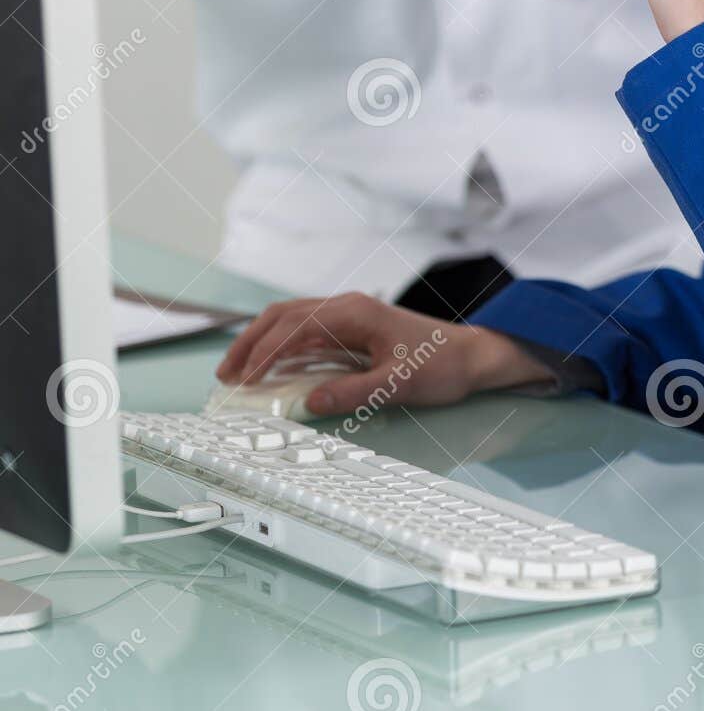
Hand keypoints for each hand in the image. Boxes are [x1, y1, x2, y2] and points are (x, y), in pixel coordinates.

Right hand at [215, 293, 553, 415]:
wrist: (469, 355)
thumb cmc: (440, 366)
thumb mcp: (398, 384)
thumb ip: (352, 393)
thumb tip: (307, 404)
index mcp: (354, 313)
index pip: (295, 327)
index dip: (264, 352)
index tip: (242, 378)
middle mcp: (346, 307)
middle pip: (284, 316)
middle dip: (251, 342)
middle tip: (226, 375)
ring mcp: (348, 315)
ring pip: (291, 319)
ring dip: (262, 341)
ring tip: (238, 370)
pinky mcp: (350, 328)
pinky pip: (306, 331)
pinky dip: (280, 345)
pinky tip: (269, 366)